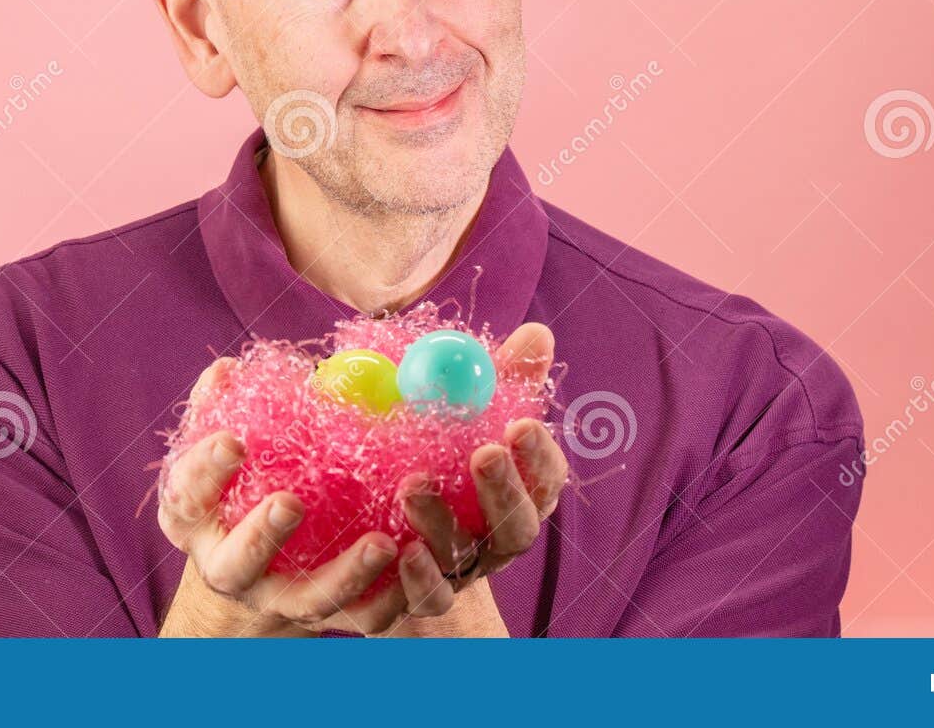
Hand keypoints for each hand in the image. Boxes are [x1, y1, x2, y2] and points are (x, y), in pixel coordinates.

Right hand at [157, 360, 453, 637]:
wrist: (254, 571)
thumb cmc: (239, 484)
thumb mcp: (220, 448)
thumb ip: (223, 406)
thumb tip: (229, 370)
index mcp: (194, 518)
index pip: (189, 493)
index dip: (207, 468)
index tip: (234, 440)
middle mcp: (230, 567)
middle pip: (238, 564)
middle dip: (262, 536)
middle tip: (291, 502)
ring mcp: (279, 599)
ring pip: (311, 600)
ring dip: (347, 575)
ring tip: (384, 542)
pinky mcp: (329, 615)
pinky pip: (363, 616)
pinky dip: (392, 596)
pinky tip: (417, 560)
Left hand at [393, 321, 568, 628]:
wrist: (388, 536)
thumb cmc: (439, 454)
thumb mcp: (468, 416)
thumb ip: (502, 379)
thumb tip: (536, 334)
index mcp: (519, 493)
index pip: (546, 479)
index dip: (539, 455)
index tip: (520, 422)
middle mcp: (498, 538)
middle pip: (515, 526)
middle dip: (503, 489)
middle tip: (482, 453)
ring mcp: (463, 573)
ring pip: (466, 559)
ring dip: (443, 523)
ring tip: (412, 484)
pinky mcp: (422, 600)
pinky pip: (426, 599)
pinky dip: (415, 577)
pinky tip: (393, 548)